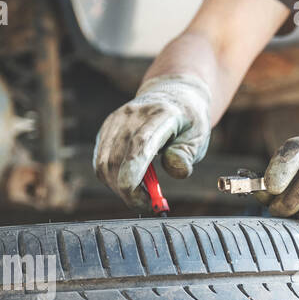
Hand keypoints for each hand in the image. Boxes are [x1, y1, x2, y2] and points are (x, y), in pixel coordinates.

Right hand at [93, 74, 211, 208]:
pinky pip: (100, 162)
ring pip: (103, 165)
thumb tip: (175, 171)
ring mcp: (115, 121)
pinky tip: (129, 182)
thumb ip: (187, 153)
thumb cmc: (187, 121)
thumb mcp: (198, 136)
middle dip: (128, 192)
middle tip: (148, 205)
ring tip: (141, 194)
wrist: (172, 94)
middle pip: (116, 160)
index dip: (133, 174)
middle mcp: (132, 115)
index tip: (140, 200)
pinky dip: (111, 179)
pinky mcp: (105, 130)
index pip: (140, 145)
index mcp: (160, 114)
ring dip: (118, 188)